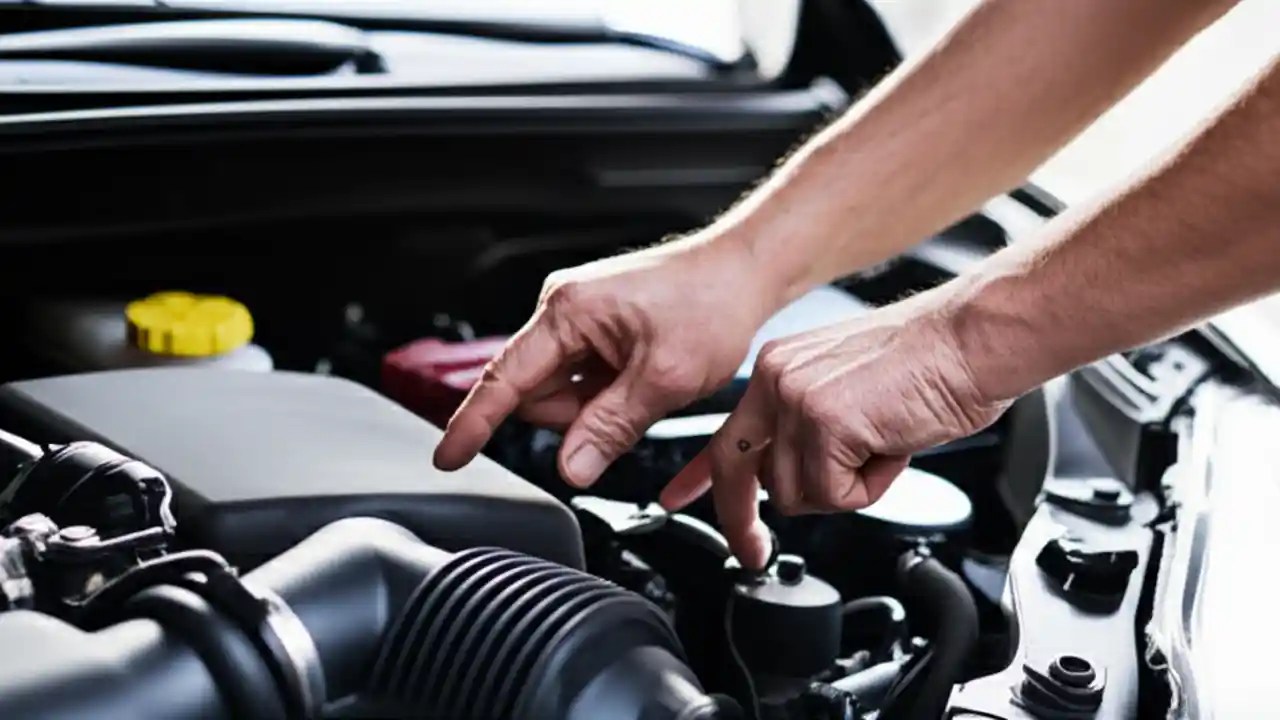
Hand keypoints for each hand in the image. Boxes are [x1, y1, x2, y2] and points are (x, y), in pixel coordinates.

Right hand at [434, 237, 779, 488]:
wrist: (745, 272)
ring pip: (560, 392)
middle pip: (535, 393)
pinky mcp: (596, 329)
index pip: (505, 380)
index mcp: (567, 312)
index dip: (474, 425)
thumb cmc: (711, 303)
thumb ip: (609, 427)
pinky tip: (641, 381)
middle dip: (573, 417)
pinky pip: (582, 379)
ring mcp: (579, 319)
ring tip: (644, 388)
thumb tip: (570, 468)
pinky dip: (606, 394)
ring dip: (593, 408)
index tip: (447, 457)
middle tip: (631, 406)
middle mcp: (563, 310)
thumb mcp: (663, 379)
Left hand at [659, 291, 1008, 568]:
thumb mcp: (847, 389)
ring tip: (881, 446)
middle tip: (754, 552)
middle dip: (743, 522)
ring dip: (844, 489)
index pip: (726, 431)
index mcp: (780, 369)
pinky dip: (871, 487)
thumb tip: (795, 475)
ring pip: (795, 494)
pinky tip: (892, 447)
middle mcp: (777, 379)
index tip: (676, 500)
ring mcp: (797, 401)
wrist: (971, 337)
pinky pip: (835, 495)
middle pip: (741, 473)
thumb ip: (809, 426)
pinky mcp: (825, 424)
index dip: (698, 475)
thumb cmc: (931, 362)